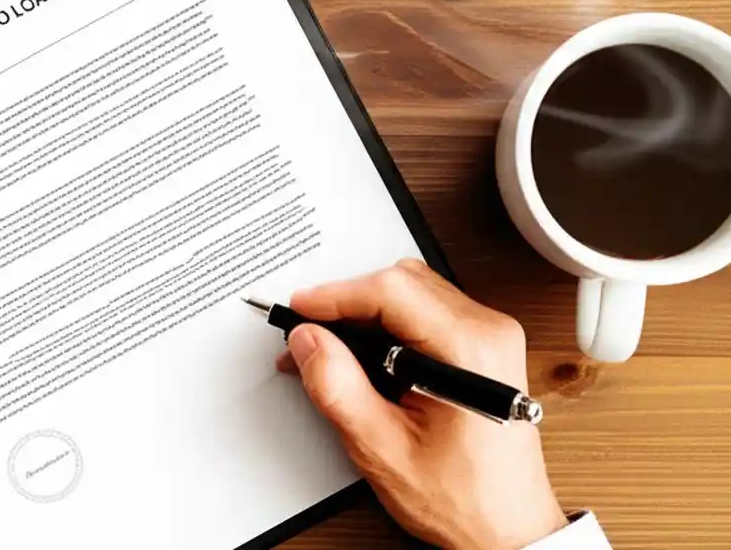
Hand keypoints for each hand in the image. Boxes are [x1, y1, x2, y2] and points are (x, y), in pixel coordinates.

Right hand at [277, 259, 566, 549]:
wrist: (509, 528)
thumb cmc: (464, 499)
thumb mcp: (383, 449)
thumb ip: (338, 388)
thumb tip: (307, 340)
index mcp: (472, 350)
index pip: (391, 291)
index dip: (335, 295)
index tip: (298, 310)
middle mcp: (489, 332)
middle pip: (401, 282)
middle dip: (346, 303)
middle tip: (307, 336)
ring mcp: (491, 335)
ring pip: (411, 291)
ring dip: (364, 313)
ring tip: (330, 351)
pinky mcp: (484, 344)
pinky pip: (426, 310)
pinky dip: (386, 323)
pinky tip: (362, 356)